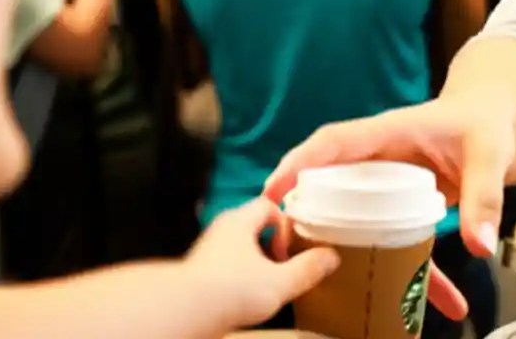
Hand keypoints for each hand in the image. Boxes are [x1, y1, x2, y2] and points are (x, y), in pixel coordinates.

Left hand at [186, 199, 340, 331]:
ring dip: (255, 262)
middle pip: (253, 226)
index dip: (286, 222)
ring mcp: (206, 250)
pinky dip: (238, 276)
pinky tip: (245, 297)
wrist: (183, 311)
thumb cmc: (234, 289)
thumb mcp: (280, 281)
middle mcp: (220, 229)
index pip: (268, 204)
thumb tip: (332, 257)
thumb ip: (308, 268)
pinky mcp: (197, 271)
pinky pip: (225, 265)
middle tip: (285, 267)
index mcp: (240, 220)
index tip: (294, 248)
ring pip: (238, 247)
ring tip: (267, 285)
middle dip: (272, 245)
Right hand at [264, 98, 515, 322]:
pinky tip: (440, 304)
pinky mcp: (398, 208)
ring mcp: (383, 186)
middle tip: (284, 250)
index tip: (274, 190)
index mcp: (388, 133)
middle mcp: (376, 159)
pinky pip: (393, 241)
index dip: (301, 163)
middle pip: (327, 186)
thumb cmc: (482, 125)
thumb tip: (479, 247)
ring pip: (350, 219)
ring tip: (325, 288)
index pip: (335, 142)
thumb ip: (485, 196)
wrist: (489, 121)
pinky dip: (408, 273)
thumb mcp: (490, 155)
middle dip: (303, 217)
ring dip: (340, 253)